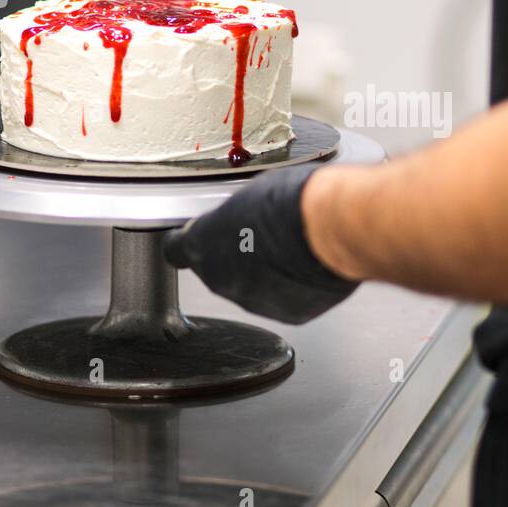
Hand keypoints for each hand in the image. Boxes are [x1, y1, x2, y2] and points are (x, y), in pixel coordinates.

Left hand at [163, 165, 358, 323]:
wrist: (330, 230)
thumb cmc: (292, 202)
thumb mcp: (251, 192)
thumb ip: (236, 215)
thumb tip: (243, 217)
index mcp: (202, 244)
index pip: (177, 251)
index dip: (190, 244)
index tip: (199, 238)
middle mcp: (221, 280)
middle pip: (219, 271)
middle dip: (237, 257)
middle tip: (265, 237)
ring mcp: (254, 301)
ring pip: (253, 289)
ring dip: (267, 274)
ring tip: (293, 249)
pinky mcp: (289, 314)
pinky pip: (286, 300)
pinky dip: (295, 288)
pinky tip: (310, 266)